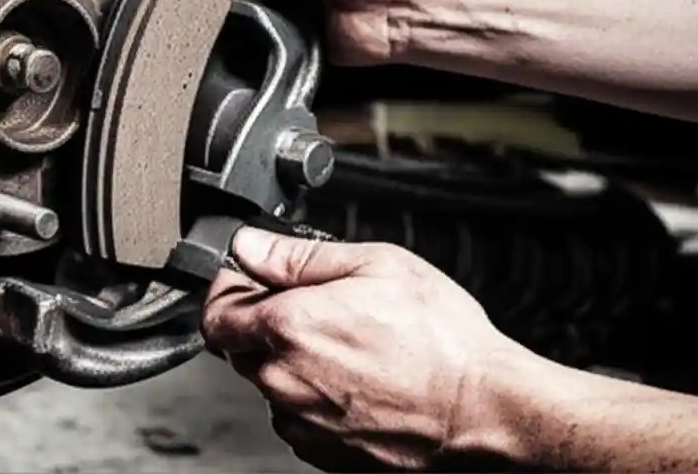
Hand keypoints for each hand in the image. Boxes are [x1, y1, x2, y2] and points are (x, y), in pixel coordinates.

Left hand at [203, 227, 522, 469]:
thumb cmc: (441, 341)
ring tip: (348, 347)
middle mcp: (283, 381)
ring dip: (290, 363)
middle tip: (314, 309)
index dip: (230, 291)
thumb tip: (250, 245)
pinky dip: (313, 398)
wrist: (483, 411)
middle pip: (239, 349)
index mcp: (286, 328)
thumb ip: (297, 255)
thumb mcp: (375, 265)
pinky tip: (356, 381)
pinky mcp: (322, 453)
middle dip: (264, 324)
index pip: (214, 314)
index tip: (251, 282)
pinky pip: (298, 417)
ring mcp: (301, 422)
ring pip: (271, 384)